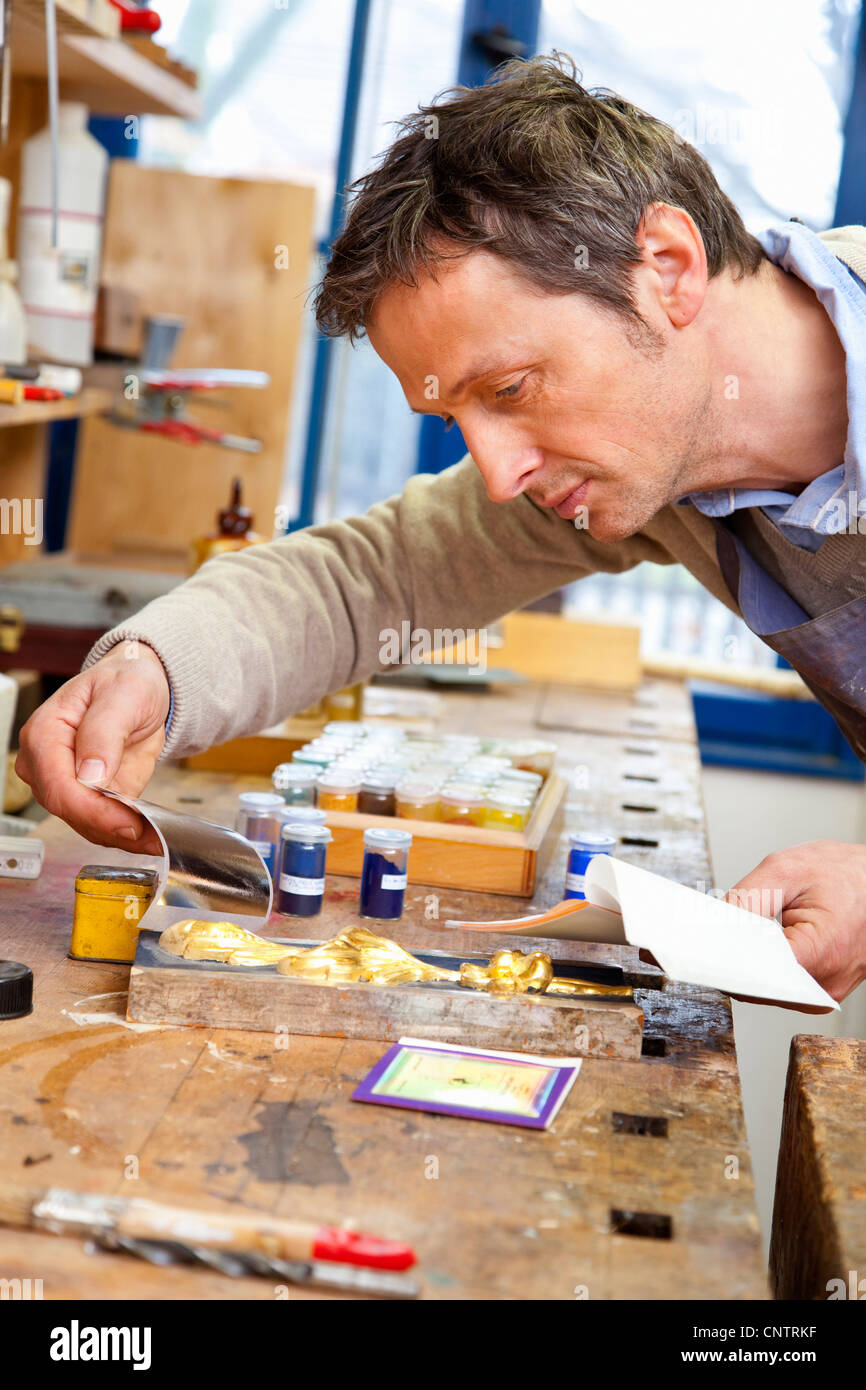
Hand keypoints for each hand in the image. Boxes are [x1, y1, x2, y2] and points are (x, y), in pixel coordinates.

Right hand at [16, 640, 169, 851]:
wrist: (140, 689)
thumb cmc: (125, 681)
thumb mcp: (123, 693)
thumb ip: (104, 732)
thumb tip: (89, 774)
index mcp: (44, 733)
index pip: (58, 786)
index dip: (91, 810)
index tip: (127, 821)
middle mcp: (45, 763)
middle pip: (69, 810)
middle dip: (110, 827)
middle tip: (151, 835)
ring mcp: (64, 783)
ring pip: (84, 824)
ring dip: (121, 835)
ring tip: (157, 837)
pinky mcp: (87, 796)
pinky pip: (101, 824)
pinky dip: (125, 832)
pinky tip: (151, 835)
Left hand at [726, 840, 865, 1004]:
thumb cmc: (846, 873)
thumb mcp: (786, 870)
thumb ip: (744, 900)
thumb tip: (712, 927)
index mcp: (819, 954)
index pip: (753, 972)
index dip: (722, 955)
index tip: (698, 943)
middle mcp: (823, 985)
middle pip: (756, 984)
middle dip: (731, 957)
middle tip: (714, 930)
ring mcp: (822, 993)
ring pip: (765, 987)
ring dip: (748, 961)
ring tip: (744, 931)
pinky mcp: (819, 991)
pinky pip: (779, 983)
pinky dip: (764, 964)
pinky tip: (759, 943)